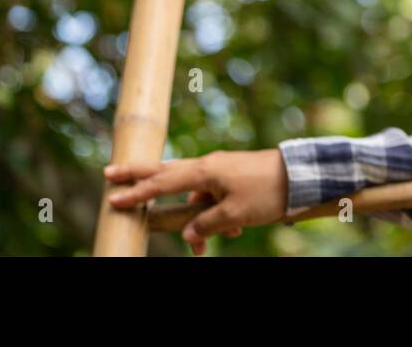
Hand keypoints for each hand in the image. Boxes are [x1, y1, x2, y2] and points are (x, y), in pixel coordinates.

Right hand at [105, 148, 287, 255]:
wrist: (302, 176)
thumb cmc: (267, 191)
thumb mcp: (235, 214)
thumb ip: (206, 224)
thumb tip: (187, 234)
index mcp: (205, 171)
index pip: (162, 181)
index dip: (137, 191)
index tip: (113, 195)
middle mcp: (208, 166)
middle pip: (166, 172)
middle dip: (140, 178)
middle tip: (110, 175)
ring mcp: (219, 170)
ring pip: (192, 195)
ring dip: (195, 220)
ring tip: (207, 244)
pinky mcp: (230, 177)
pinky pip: (211, 198)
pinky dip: (214, 216)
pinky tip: (233, 232)